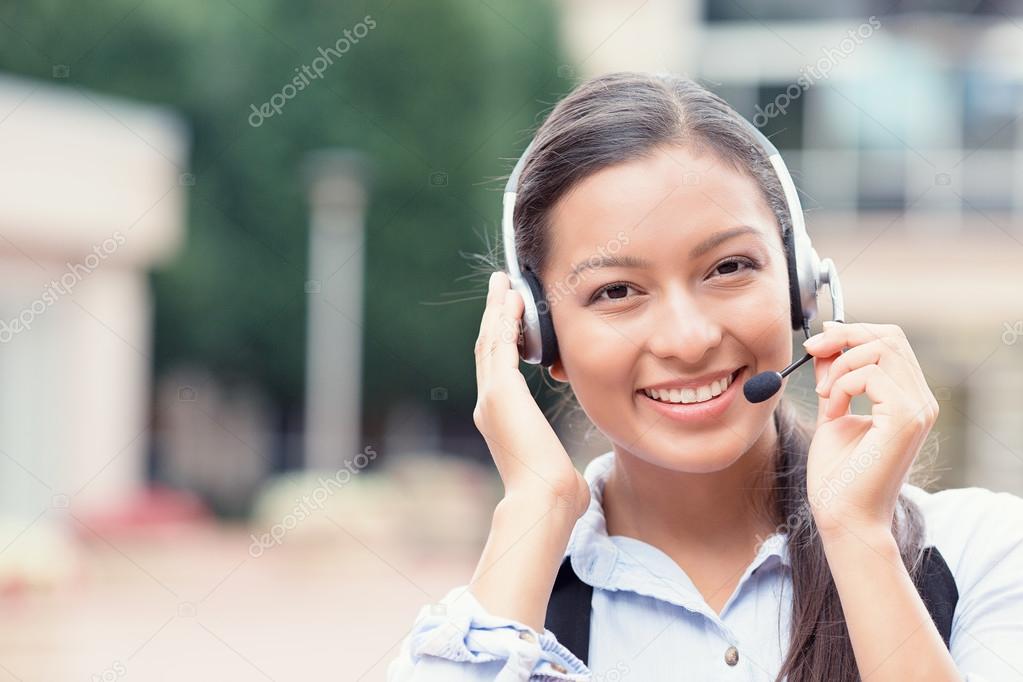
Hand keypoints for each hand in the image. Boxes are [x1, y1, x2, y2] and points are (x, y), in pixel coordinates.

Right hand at [473, 271, 588, 517]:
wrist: (543, 499)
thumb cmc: (556, 494)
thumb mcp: (555, 468)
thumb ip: (556, 462)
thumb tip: (571, 479)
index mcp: (499, 420)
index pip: (498, 370)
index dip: (501, 341)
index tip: (509, 319)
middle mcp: (489, 404)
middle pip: (489, 349)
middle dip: (494, 317)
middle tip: (499, 289)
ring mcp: (492, 395)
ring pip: (490, 340)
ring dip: (497, 309)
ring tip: (502, 284)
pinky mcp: (501, 389)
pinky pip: (500, 342)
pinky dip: (504, 317)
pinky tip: (511, 297)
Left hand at [802, 321, 938, 540]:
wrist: (843, 515)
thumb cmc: (838, 475)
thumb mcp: (833, 413)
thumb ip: (835, 380)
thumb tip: (827, 345)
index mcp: (908, 398)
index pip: (891, 341)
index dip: (853, 332)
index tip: (819, 340)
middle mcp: (921, 400)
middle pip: (890, 337)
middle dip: (844, 336)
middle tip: (812, 350)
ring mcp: (918, 408)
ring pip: (881, 349)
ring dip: (839, 365)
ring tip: (826, 396)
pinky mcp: (906, 418)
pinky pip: (871, 375)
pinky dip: (842, 386)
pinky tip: (833, 412)